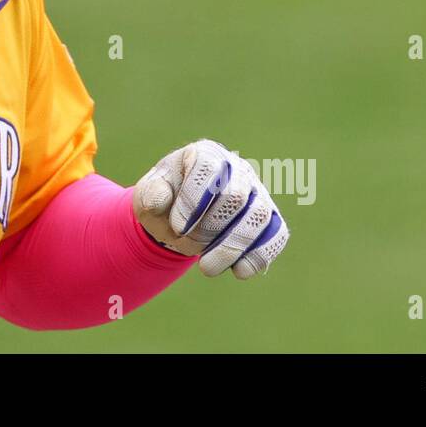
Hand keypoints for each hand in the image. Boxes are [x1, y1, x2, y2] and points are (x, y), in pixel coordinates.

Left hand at [133, 138, 289, 278]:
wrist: (179, 219)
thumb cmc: (165, 200)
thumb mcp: (148, 194)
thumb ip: (151, 194)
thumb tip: (160, 200)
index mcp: (205, 154)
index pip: (208, 168)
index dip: (193, 201)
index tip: (176, 227)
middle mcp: (236, 168)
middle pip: (236, 195)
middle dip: (209, 227)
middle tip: (186, 242)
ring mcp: (256, 192)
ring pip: (260, 216)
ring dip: (232, 247)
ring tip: (206, 268)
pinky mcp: (269, 218)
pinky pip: (276, 235)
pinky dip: (259, 255)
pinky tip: (238, 271)